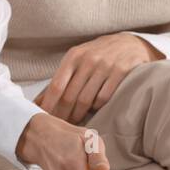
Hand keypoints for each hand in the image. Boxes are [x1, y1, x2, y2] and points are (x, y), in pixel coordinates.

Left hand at [34, 33, 163, 125]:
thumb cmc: (98, 54)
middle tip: (58, 125)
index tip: (43, 117)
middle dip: (62, 114)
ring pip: (86, 100)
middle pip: (70, 96)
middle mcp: (88, 60)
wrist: (129, 43)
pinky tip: (93, 110)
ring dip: (78, 114)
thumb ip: (62, 77)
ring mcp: (105, 66)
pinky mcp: (120, 72)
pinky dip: (96, 107)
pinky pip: (103, 98)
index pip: (56, 86)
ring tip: (74, 122)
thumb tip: (39, 100)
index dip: (49, 105)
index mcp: (73, 56)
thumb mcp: (78, 58)